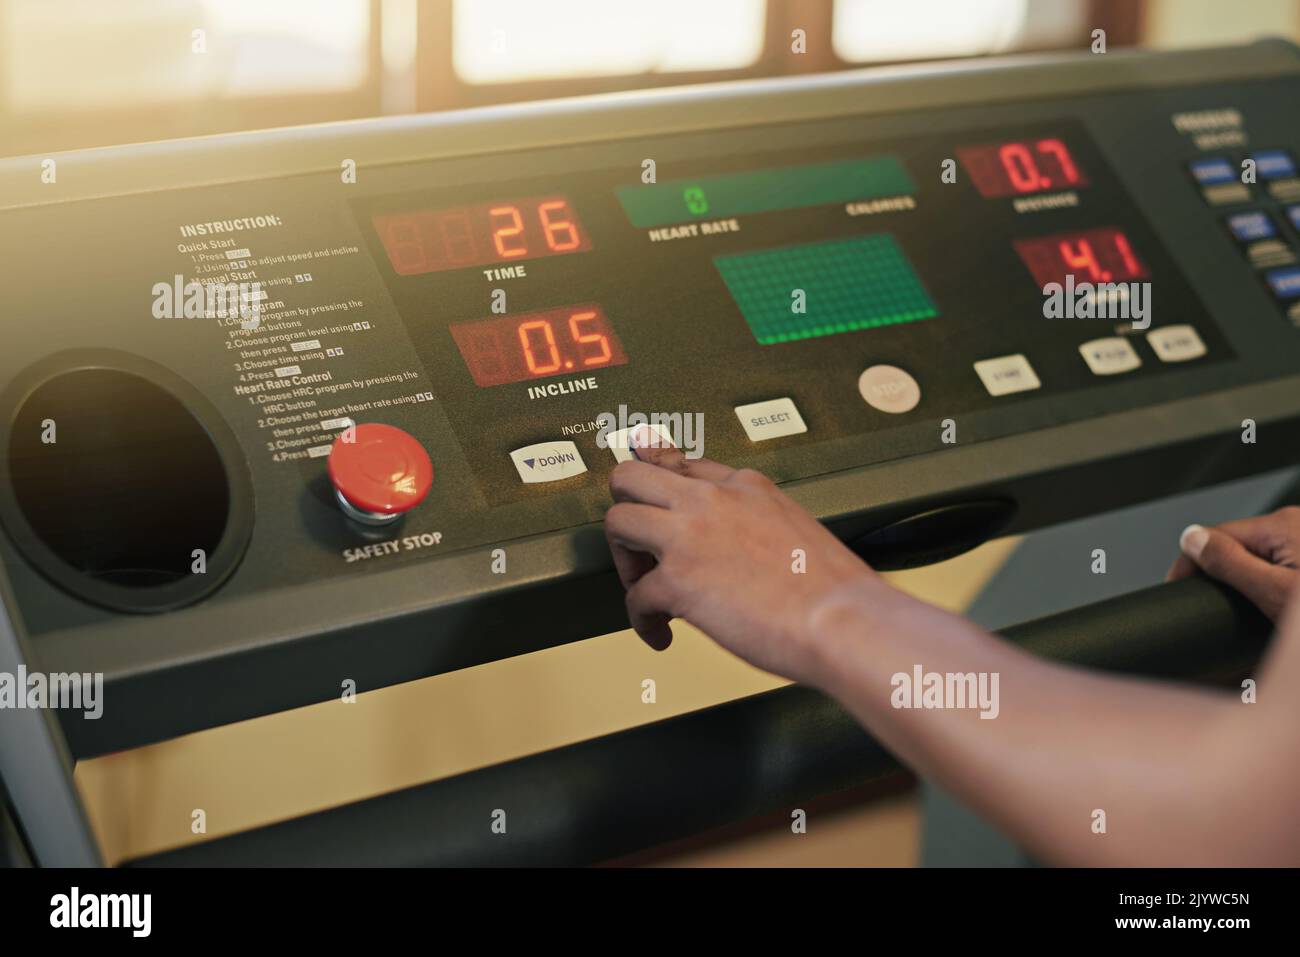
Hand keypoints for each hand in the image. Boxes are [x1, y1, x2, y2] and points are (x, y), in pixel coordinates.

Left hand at [602, 428, 880, 682]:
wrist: (842, 620)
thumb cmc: (830, 589)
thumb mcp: (794, 527)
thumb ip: (755, 522)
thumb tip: (737, 545)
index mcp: (744, 486)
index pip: (681, 466)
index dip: (657, 487)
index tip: (647, 502)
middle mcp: (711, 500)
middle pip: (630, 478)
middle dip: (626, 512)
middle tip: (642, 550)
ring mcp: (690, 535)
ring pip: (617, 523)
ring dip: (624, 562)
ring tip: (646, 590)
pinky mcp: (678, 580)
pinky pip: (635, 597)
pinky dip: (642, 621)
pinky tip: (662, 634)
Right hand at [1167, 506, 1299, 620]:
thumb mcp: (1274, 590)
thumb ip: (1228, 561)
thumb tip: (1190, 538)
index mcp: (1281, 525)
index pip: (1213, 536)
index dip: (1190, 564)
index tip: (1176, 589)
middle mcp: (1295, 527)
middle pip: (1233, 547)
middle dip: (1219, 576)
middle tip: (1212, 611)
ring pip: (1255, 559)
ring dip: (1244, 583)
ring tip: (1244, 614)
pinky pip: (1276, 568)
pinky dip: (1268, 587)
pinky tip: (1270, 609)